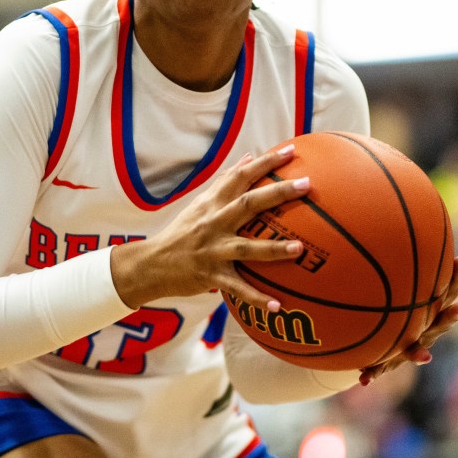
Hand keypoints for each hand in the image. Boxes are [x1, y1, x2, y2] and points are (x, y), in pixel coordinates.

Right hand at [111, 144, 311, 308]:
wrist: (151, 264)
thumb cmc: (182, 232)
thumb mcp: (200, 203)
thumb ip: (225, 182)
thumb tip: (250, 157)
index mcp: (212, 204)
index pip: (240, 177)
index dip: (265, 163)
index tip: (290, 151)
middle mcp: (213, 223)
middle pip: (247, 204)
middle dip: (277, 193)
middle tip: (306, 184)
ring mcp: (212, 250)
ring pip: (245, 248)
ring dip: (273, 249)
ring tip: (299, 248)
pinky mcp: (210, 276)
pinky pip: (236, 288)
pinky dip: (255, 297)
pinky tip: (276, 305)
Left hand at [359, 254, 457, 384]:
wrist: (365, 338)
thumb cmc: (377, 304)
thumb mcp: (380, 283)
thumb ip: (381, 259)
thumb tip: (376, 213)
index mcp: (423, 307)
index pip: (443, 288)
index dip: (453, 275)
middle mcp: (422, 326)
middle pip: (440, 320)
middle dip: (450, 313)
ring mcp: (407, 345)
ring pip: (415, 348)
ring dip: (417, 352)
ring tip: (424, 355)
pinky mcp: (388, 359)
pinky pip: (382, 365)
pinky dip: (373, 371)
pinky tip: (362, 379)